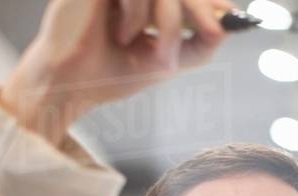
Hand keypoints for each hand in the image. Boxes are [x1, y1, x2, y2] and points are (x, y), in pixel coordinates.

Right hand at [0, 0, 231, 144]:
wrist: (67, 85)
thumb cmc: (109, 74)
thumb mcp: (165, 61)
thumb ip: (197, 44)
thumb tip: (224, 26)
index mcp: (145, 0)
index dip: (208, 0)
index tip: (231, 14)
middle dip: (201, 8)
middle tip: (213, 33)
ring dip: (168, 21)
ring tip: (156, 53)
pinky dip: (137, 12)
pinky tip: (123, 36)